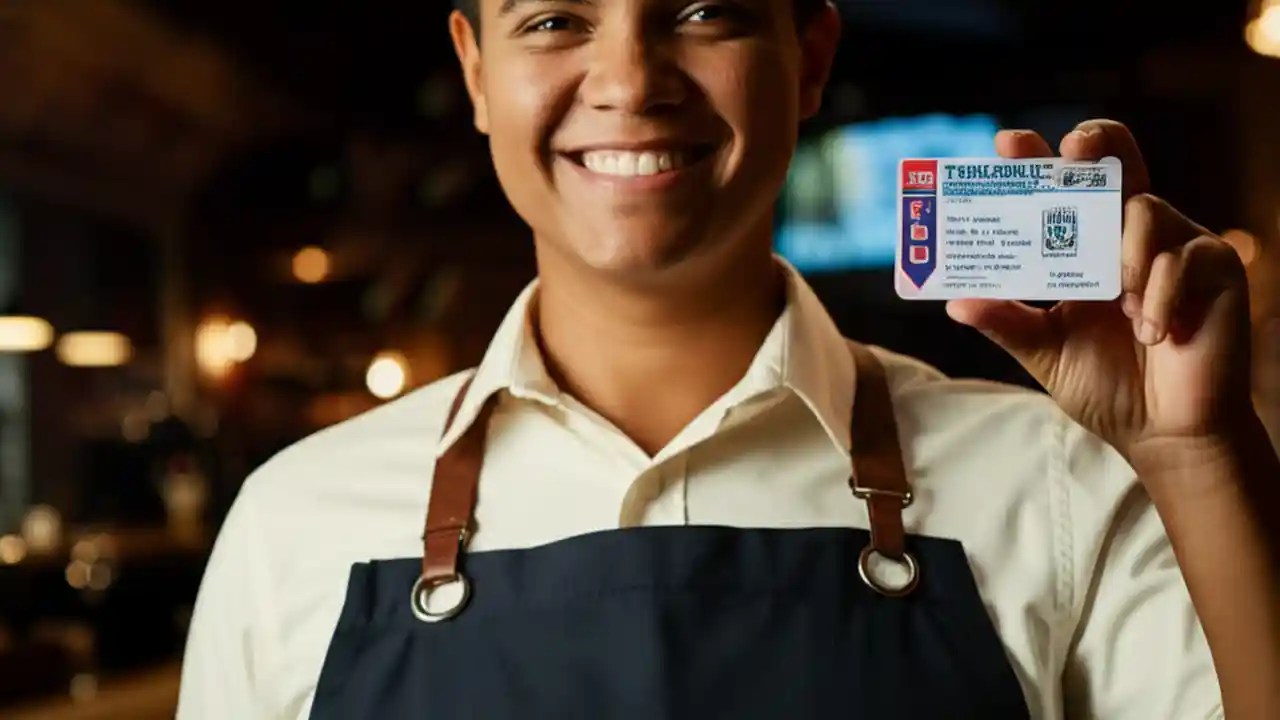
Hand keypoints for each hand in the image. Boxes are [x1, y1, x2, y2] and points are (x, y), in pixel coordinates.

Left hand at [946, 120, 1253, 471]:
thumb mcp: (1045, 350)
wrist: (1163, 431)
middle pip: (1118, 163)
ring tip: (1121, 308)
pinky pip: (1181, 257)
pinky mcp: (1215, 266)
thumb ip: (1007, 323)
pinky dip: (1159, 295)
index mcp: (1087, 247)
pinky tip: (1154, 330)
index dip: (1037, 159)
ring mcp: (1175, 245)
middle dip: (1095, 145)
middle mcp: (1130, 235)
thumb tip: (956, 303)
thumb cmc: (1107, 386)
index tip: (1006, 143)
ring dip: (1125, 257)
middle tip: (1070, 150)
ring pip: (1145, 209)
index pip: (1063, 190)